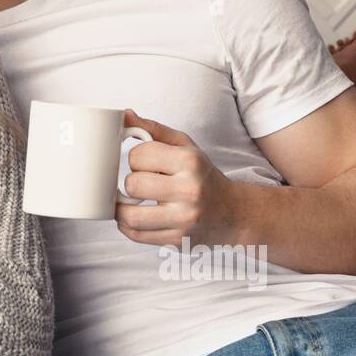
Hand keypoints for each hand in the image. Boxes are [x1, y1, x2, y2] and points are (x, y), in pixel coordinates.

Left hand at [114, 109, 240, 246]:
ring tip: (129, 202)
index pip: (138, 155)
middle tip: (141, 183)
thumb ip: (153, 130)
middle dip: (130, 182)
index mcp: (189, 162)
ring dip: (122, 208)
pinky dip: (127, 226)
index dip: (136, 158)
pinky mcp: (177, 240)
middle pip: (132, 184)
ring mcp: (184, 219)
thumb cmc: (202, 175)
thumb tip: (124, 115)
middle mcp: (189, 191)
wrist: (233, 213)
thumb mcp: (185, 147)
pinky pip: (136, 235)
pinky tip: (135, 216)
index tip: (145, 163)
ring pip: (129, 216)